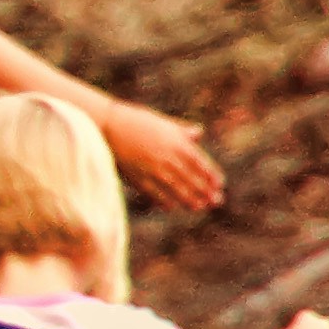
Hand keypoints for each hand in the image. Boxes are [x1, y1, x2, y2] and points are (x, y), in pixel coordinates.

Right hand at [100, 98, 223, 212]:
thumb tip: (198, 133)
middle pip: (191, 179)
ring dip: (189, 200)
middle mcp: (169, 159)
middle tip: (215, 202)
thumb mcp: (164, 123)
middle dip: (205, 192)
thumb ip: (182, 131)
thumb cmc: (137, 121)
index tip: (219, 184)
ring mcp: (154, 170)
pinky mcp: (138, 178)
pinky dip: (164, 201)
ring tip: (198, 207)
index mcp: (178, 144)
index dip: (211, 175)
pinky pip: (155, 194)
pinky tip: (171, 207)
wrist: (109, 126)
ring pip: (176, 189)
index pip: (200, 163)